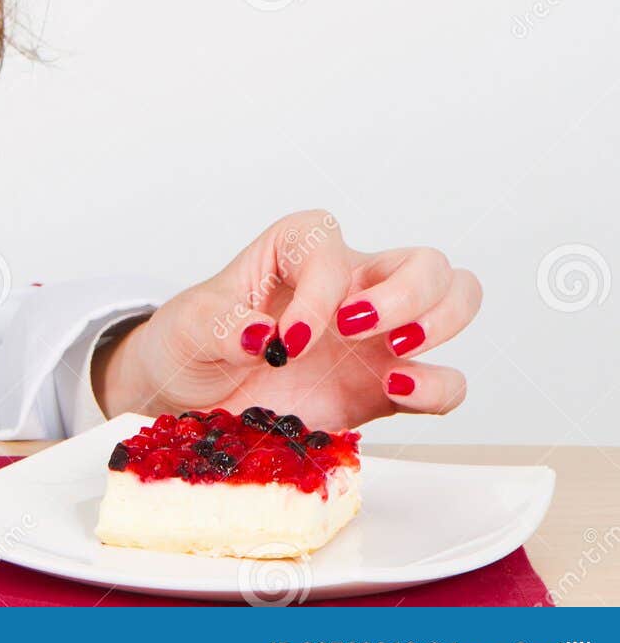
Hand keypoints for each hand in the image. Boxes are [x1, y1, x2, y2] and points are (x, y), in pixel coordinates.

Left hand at [91, 209, 481, 430]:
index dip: (319, 287)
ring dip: (441, 323)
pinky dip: (437, 386)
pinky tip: (395, 390)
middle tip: (356, 329)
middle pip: (423, 261)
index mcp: (295, 252)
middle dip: (409, 292)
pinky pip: (445, 381)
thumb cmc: (192, 344)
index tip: (289, 338)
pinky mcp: (382, 388)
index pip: (330, 243)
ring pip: (454, 302)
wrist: (193, 399)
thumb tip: (263, 336)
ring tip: (394, 355)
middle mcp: (346, 286)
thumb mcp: (189, 327)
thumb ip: (222, 326)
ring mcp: (373, 338)